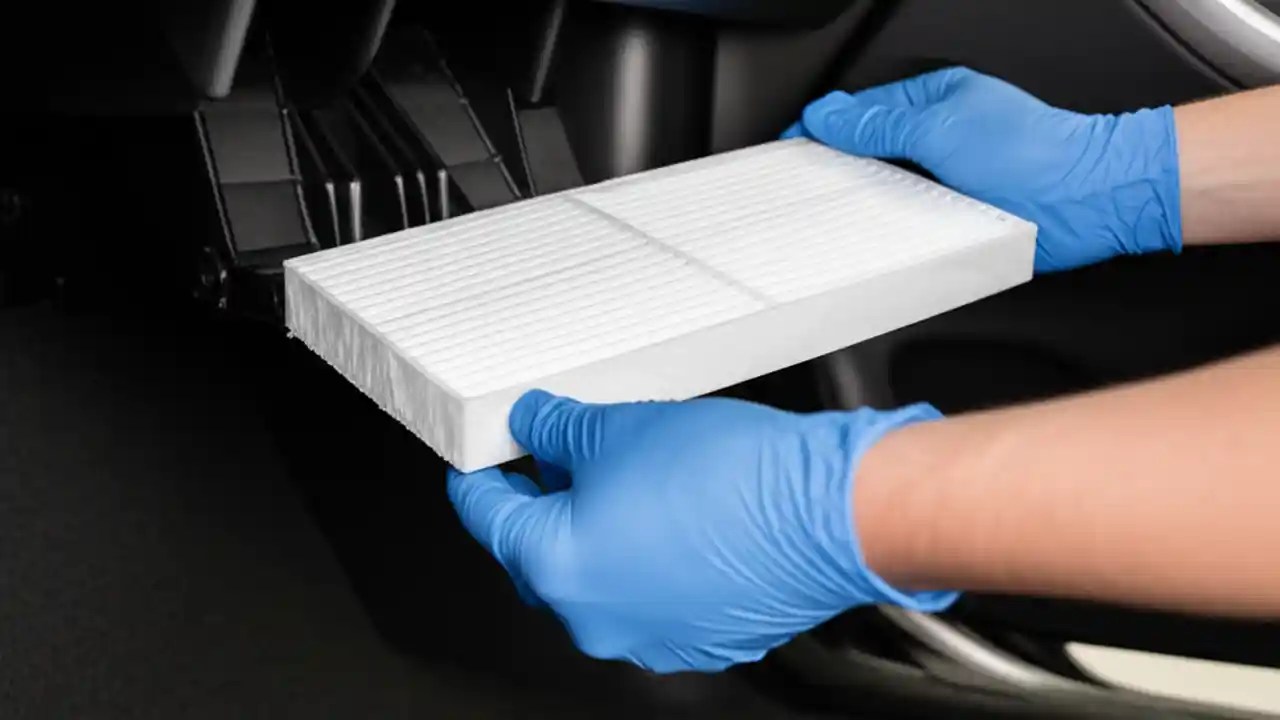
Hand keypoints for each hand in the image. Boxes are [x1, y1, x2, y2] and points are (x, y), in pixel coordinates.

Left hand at [446, 390, 956, 672]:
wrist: (825, 512)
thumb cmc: (733, 478)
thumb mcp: (620, 426)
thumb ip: (558, 429)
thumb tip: (537, 425)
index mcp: (556, 568)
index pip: (488, 519)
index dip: (478, 480)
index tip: (480, 463)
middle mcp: (594, 618)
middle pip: (538, 556)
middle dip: (542, 505)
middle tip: (557, 456)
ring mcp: (647, 636)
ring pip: (597, 580)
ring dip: (598, 534)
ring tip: (630, 477)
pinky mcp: (697, 639)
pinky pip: (648, 598)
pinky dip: (645, 562)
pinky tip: (670, 517)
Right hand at [784, 67, 1181, 271]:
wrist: (1092, 201)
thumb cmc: (1036, 154)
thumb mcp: (942, 127)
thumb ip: (879, 124)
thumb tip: (827, 116)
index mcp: (930, 102)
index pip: (856, 113)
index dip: (819, 133)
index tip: (787, 154)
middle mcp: (934, 140)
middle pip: (865, 155)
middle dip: (833, 172)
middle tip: (800, 192)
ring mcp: (943, 181)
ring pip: (884, 193)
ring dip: (862, 206)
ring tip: (831, 217)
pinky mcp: (953, 220)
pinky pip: (908, 226)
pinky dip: (889, 232)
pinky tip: (873, 238)